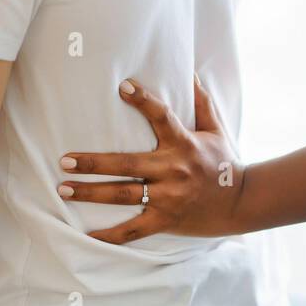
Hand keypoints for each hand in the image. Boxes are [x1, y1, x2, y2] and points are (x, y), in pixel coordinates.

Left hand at [59, 76, 244, 242]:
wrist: (242, 202)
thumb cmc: (224, 162)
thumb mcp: (216, 129)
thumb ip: (201, 101)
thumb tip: (189, 71)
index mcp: (184, 143)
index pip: (162, 116)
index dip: (143, 101)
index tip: (123, 87)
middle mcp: (174, 170)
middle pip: (127, 164)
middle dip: (94, 163)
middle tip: (65, 160)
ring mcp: (169, 198)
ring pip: (123, 195)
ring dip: (91, 193)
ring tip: (64, 189)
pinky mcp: (166, 219)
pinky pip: (134, 230)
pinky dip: (111, 234)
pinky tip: (88, 234)